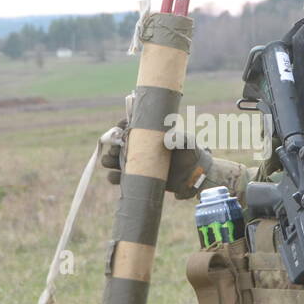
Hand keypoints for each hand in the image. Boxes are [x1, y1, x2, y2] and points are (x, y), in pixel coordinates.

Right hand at [98, 118, 213, 199]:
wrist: (194, 174)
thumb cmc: (190, 153)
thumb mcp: (187, 142)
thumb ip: (179, 138)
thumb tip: (168, 140)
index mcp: (148, 134)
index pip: (130, 126)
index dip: (122, 125)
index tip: (121, 128)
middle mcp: (139, 147)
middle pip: (118, 144)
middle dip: (113, 145)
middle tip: (117, 149)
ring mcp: (137, 163)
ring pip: (115, 160)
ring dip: (109, 160)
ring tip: (110, 161)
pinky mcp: (138, 177)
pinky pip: (120, 178)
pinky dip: (114, 177)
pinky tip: (114, 177)